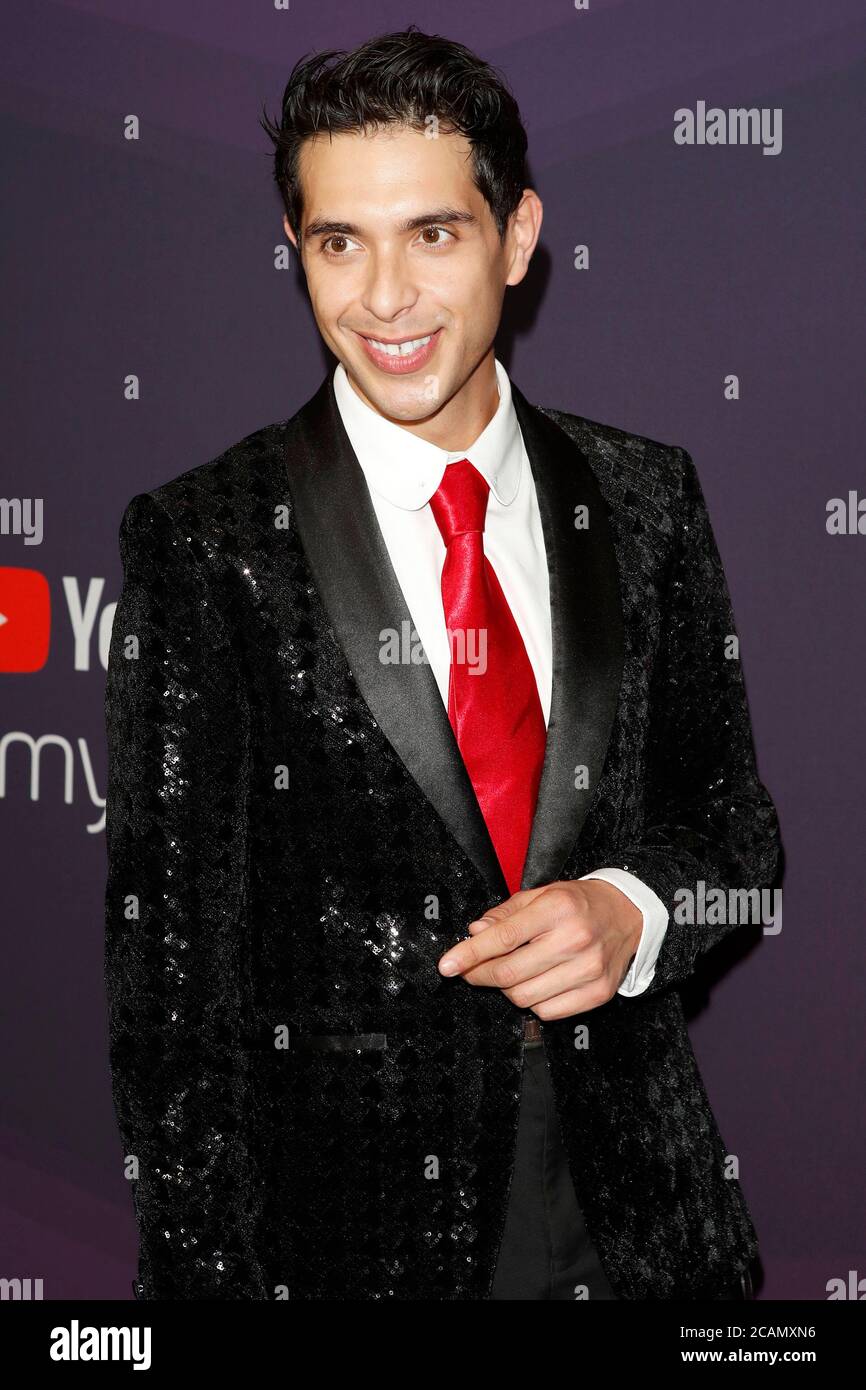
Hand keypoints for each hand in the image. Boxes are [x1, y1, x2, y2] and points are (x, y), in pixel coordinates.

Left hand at [437, 879, 643, 1018]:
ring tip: (510, 972)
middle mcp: (575, 939)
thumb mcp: (541, 894)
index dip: (470, 954)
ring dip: (507, 989)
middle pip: (510, 973)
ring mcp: (589, 970)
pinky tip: (536, 983)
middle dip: (480, 975)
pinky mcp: (599, 993)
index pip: (503, 937)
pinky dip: (533, 1002)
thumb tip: (474, 933)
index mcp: (557, 909)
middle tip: (469, 971)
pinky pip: (548, 1012)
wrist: (628, 914)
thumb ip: (505, 914)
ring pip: (525, 997)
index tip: (447, 965)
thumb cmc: (579, 903)